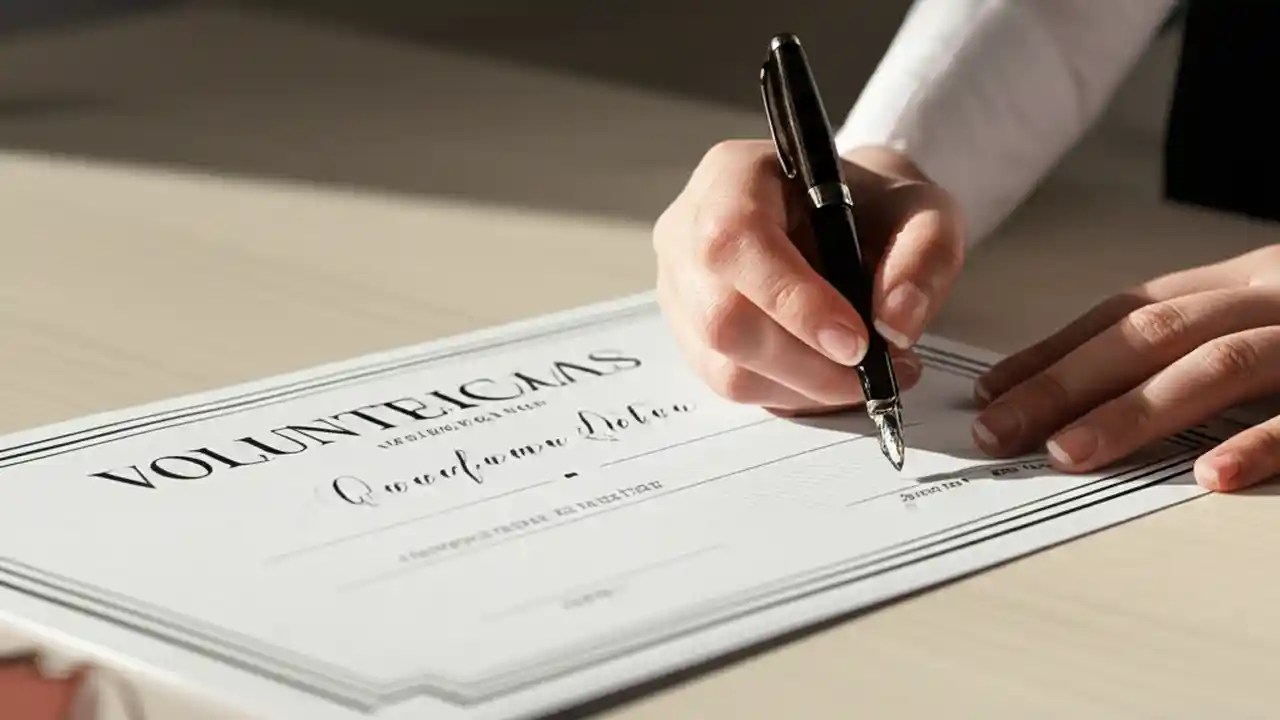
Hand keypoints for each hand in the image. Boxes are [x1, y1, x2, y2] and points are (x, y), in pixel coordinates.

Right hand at [652, 140, 964, 412]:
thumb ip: (923, 257)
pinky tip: (826, 377)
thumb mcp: (922, 211)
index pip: (736, 240)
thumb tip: (896, 324)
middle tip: (872, 372)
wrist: (845, 220)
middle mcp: (688, 230)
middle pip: (722, 317)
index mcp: (732, 175)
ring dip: (801, 386)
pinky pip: (727, 382)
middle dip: (806, 362)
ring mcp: (679, 286)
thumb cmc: (873, 210)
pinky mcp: (689, 332)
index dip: (792, 300)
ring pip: (723, 362)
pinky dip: (787, 392)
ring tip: (860, 377)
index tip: (856, 342)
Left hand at [973, 244, 1279, 491]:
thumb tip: (1078, 397)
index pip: (1128, 314)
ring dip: (1134, 412)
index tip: (988, 395)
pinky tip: (1208, 475)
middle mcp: (1269, 300)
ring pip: (1219, 365)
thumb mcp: (1263, 314)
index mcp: (1238, 284)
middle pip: (1155, 333)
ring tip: (1067, 454)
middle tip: (998, 431)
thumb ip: (1190, 344)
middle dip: (1065, 383)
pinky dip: (1257, 443)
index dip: (1054, 353)